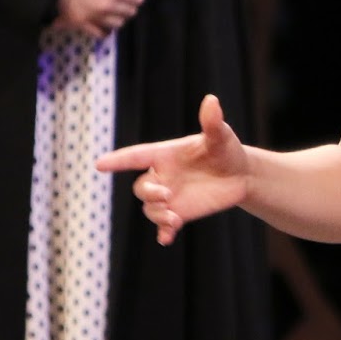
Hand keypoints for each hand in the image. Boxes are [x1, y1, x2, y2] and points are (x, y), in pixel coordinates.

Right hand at [55, 0, 145, 37]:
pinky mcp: (80, 23)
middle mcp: (107, 7)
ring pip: (118, 23)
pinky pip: (101, 33)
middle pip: (130, 12)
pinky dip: (104, 28)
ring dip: (117, 15)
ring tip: (109, 6)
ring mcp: (93, 17)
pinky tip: (102, 19)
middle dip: (127, 3)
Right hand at [96, 94, 247, 245]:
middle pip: (141, 187)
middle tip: (166, 194)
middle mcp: (162, 176)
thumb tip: (212, 100)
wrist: (240, 174)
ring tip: (174, 218)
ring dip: (157, 214)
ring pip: (149, 208)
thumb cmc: (226, 149)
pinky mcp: (180, 213)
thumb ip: (212, 121)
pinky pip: (163, 226)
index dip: (118, 160)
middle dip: (149, 192)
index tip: (100, 164)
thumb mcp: (220, 136)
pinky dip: (163, 233)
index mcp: (165, 154)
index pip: (136, 156)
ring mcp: (169, 196)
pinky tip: (166, 239)